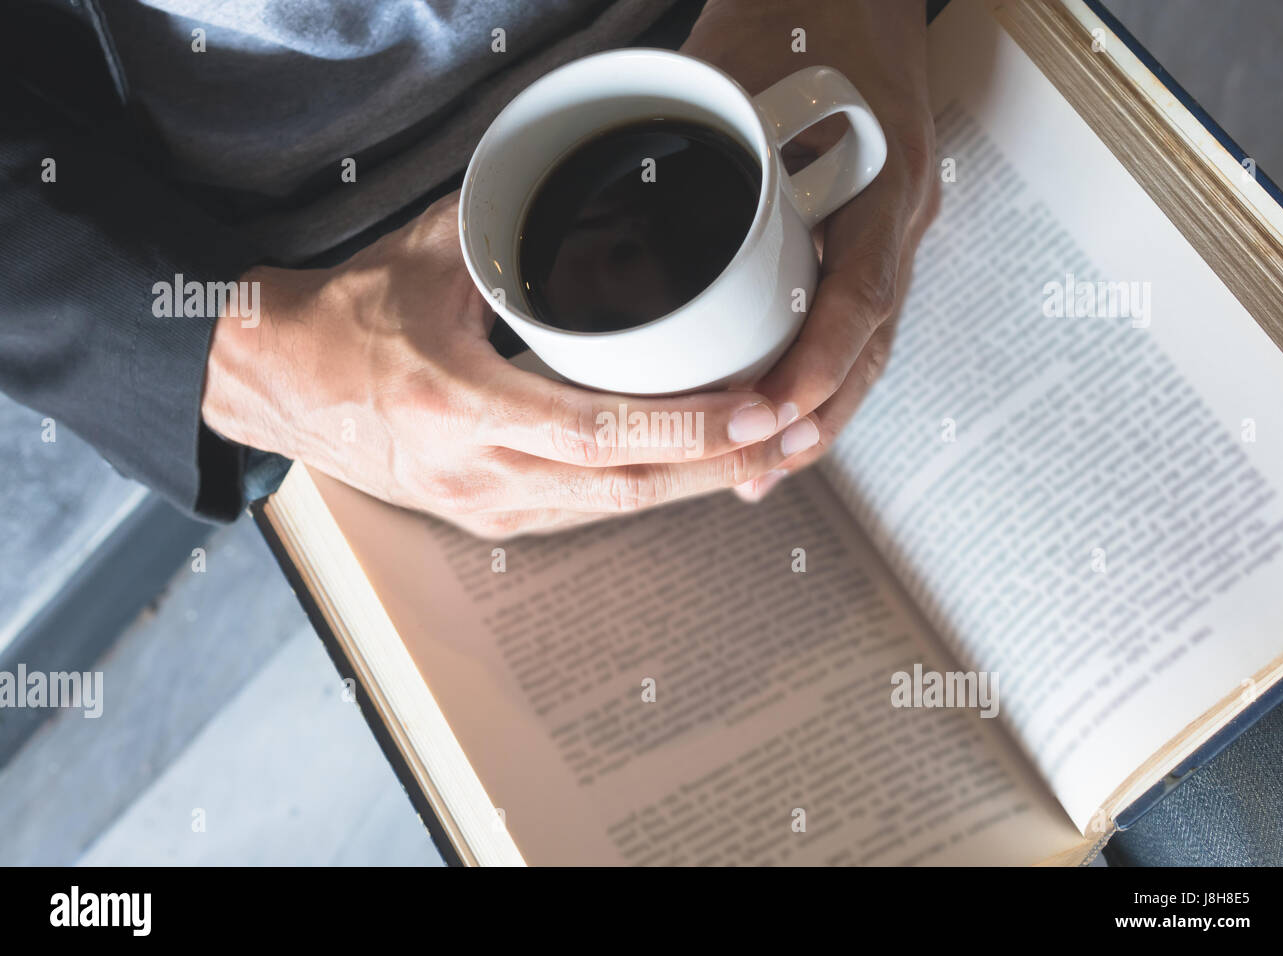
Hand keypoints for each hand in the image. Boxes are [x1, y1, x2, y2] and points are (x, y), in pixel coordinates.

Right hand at [201, 193, 816, 537]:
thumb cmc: (345, 318)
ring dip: (692, 483)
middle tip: (790, 438)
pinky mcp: (485, 517)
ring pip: (613, 510)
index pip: (602, 431)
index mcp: (459, 405)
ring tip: (759, 453)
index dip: (689, 428)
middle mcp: (476, 472)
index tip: (759, 409)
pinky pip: (585, 512)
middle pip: (626, 487)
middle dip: (719, 467)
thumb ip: (517, 229)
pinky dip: (646, 488)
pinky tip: (689, 467)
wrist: (272, 383)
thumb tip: (593, 188)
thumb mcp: (430, 256)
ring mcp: (481, 506)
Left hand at [681, 0, 941, 499]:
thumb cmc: (796, 6)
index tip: (769, 417)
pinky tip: (784, 410)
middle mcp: (899, 212)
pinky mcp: (872, 230)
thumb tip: (612, 214)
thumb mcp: (736, 64)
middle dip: (819, 418)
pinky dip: (822, 369)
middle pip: (872, 343)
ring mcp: (894, 226)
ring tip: (767, 467)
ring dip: (822, 410)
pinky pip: (856, 314)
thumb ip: (692, 135)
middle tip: (760, 471)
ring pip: (868, 341)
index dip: (820, 366)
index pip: (861, 294)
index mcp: (882, 176)